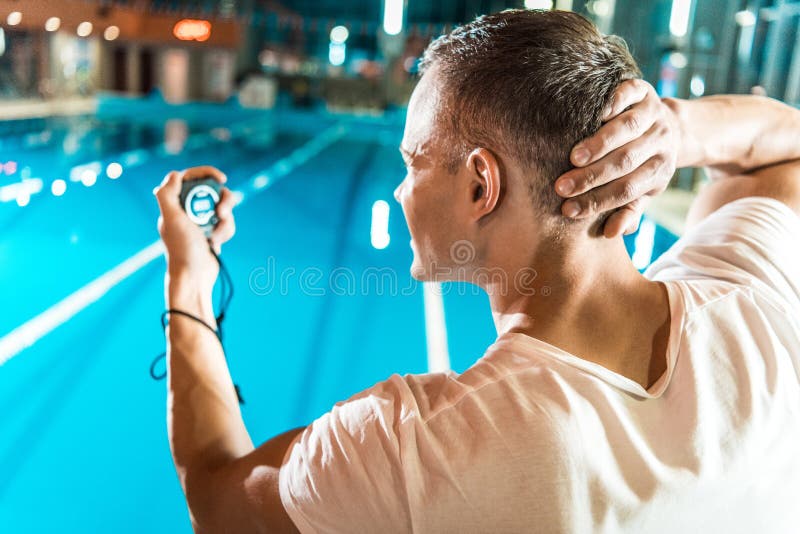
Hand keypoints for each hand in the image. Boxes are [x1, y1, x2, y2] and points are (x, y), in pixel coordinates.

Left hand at [154, 166, 236, 292]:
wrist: (195, 277)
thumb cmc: (183, 250)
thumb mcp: (172, 220)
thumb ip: (167, 194)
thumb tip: (175, 174)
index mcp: (174, 203)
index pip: (190, 177)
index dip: (207, 173)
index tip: (222, 179)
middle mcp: (187, 209)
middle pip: (212, 190)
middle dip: (223, 201)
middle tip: (222, 213)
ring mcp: (201, 221)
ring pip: (223, 207)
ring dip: (226, 221)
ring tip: (218, 235)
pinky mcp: (213, 231)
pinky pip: (227, 222)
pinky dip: (226, 231)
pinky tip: (218, 243)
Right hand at [554, 79, 679, 237]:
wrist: (673, 126)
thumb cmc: (645, 165)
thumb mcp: (643, 191)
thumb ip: (628, 211)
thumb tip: (611, 234)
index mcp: (660, 170)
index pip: (626, 190)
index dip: (597, 201)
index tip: (567, 210)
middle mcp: (660, 141)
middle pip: (625, 161)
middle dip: (592, 177)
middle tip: (561, 187)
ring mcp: (654, 114)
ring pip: (628, 129)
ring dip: (600, 144)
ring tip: (574, 158)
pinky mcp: (644, 91)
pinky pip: (630, 94)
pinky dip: (615, 102)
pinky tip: (596, 113)